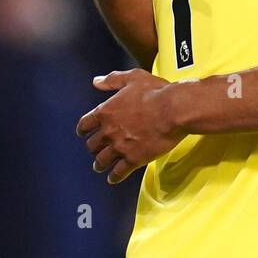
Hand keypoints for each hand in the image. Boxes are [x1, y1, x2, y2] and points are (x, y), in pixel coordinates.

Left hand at [76, 68, 183, 183]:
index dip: (83, 129)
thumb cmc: (155, 92)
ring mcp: (120, 147)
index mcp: (106, 112)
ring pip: (102, 160)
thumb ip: (112, 80)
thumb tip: (96, 81)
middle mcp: (108, 131)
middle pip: (92, 144)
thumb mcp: (133, 78)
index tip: (83, 133)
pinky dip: (114, 177)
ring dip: (99, 164)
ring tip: (100, 167)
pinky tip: (113, 179)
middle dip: (93, 148)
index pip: (85, 124)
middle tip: (96, 150)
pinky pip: (119, 172)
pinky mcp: (134, 159)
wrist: (174, 110)